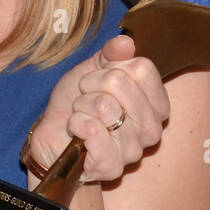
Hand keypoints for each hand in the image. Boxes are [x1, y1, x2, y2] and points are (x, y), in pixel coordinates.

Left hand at [27, 35, 170, 183]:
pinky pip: (93, 130)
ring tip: (80, 116)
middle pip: (121, 82)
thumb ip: (111, 54)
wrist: (53, 137)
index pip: (142, 68)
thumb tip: (125, 42)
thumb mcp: (92, 70)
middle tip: (84, 98)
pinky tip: (76, 132)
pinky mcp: (112, 167)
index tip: (98, 79)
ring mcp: (134, 150)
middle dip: (91, 85)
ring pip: (104, 106)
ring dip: (81, 106)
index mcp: (156, 104)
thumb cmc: (77, 104)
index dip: (110, 68)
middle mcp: (152, 129)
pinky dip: (76, 124)